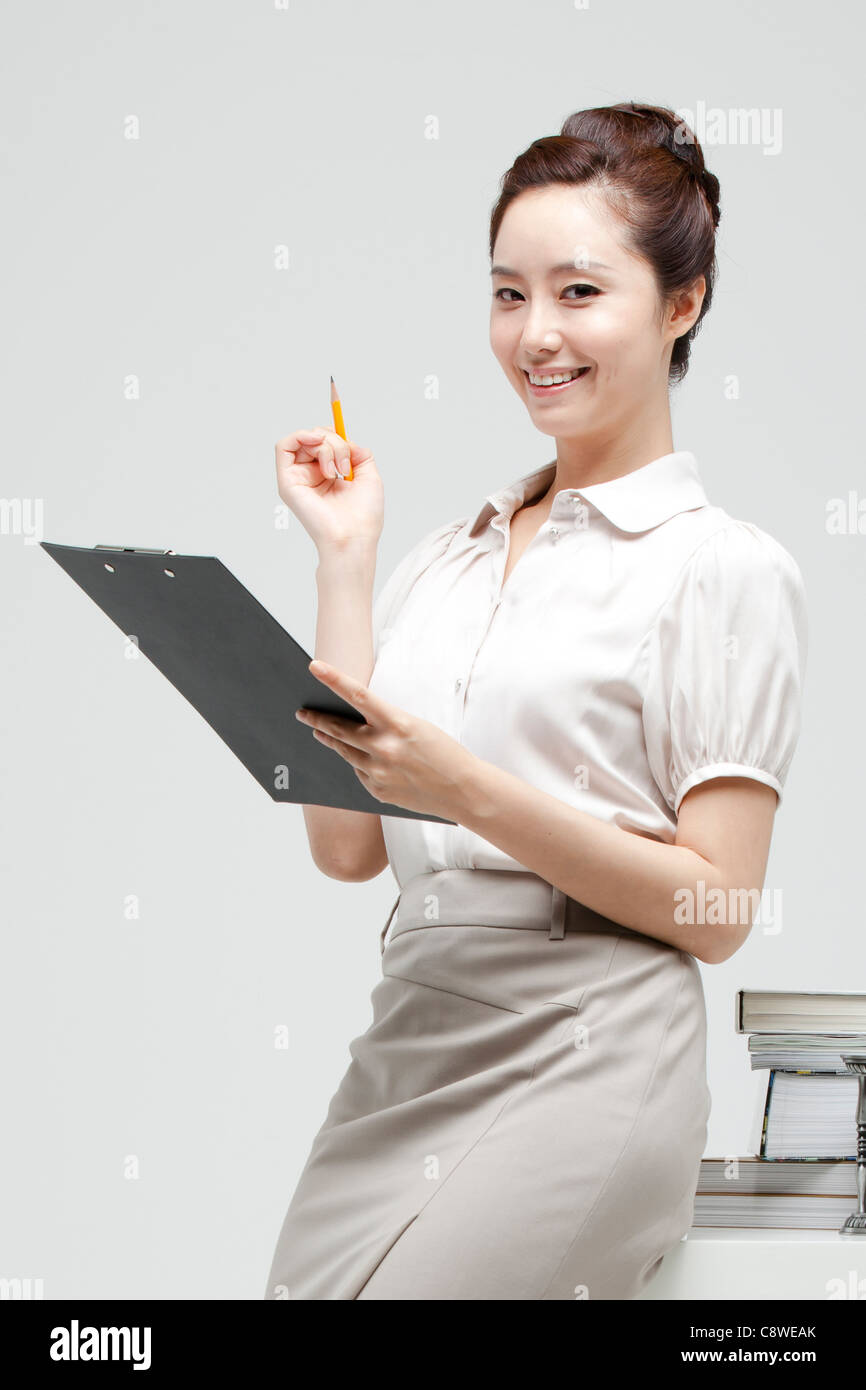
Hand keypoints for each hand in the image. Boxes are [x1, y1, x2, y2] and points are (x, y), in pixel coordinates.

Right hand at [275, 427, 383, 551]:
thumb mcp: (369, 476)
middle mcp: (312, 475)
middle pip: (316, 437)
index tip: (352, 451)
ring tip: (335, 470)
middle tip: (345, 467)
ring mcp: (299, 478)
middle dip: (335, 443)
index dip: (338, 438)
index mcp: (329, 475)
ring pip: (304, 439)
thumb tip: (348, 440)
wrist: (354, 536)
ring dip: (325, 445)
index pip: (326, 442)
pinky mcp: (287, 482)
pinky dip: (300, 436)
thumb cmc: (363, 516)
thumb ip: (359, 453)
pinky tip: (317, 445)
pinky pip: (283, 446)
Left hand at [296, 660, 475, 821]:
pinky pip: (360, 773)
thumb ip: (385, 725)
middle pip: (340, 729)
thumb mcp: (417, 727)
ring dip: (330, 740)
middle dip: (318, 719)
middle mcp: (384, 747)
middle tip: (303, 712)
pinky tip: (365, 761)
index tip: (315, 666)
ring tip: (319, 731)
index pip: (358, 695)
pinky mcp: (378, 791)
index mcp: (398, 724)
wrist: (464, 790)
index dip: (334, 679)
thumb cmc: (444, 753)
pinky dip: (360, 764)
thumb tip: (353, 727)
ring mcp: (379, 772)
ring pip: (344, 752)